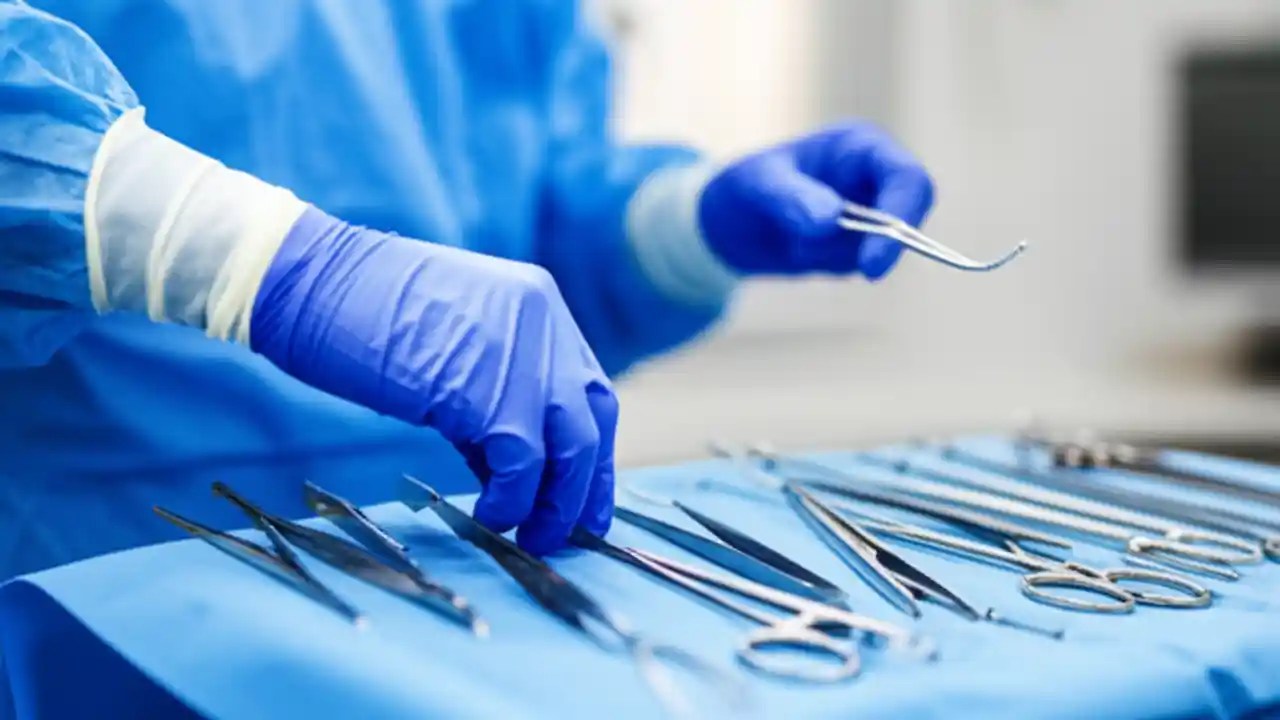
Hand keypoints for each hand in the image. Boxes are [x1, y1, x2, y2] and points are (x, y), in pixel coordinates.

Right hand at [251, 208, 617, 554]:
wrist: (308, 282)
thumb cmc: (360, 315)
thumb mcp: (451, 347)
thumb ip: (494, 398)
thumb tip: (518, 473)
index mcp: (538, 303)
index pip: (590, 391)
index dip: (591, 453)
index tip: (581, 498)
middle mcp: (544, 321)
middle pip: (593, 421)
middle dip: (583, 486)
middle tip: (561, 532)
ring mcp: (522, 352)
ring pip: (570, 447)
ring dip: (553, 504)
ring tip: (526, 535)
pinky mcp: (487, 390)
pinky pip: (523, 463)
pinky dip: (511, 500)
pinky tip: (490, 514)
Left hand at [699, 121, 934, 279]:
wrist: (728, 223)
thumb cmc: (744, 187)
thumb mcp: (757, 184)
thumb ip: (792, 198)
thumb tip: (831, 221)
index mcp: (860, 147)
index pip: (907, 178)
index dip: (903, 215)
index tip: (874, 260)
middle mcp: (873, 178)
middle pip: (908, 216)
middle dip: (881, 246)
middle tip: (863, 272)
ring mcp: (870, 213)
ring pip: (878, 247)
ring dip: (834, 254)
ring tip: (792, 238)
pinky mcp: (859, 244)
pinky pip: (855, 265)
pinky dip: (825, 263)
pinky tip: (798, 247)